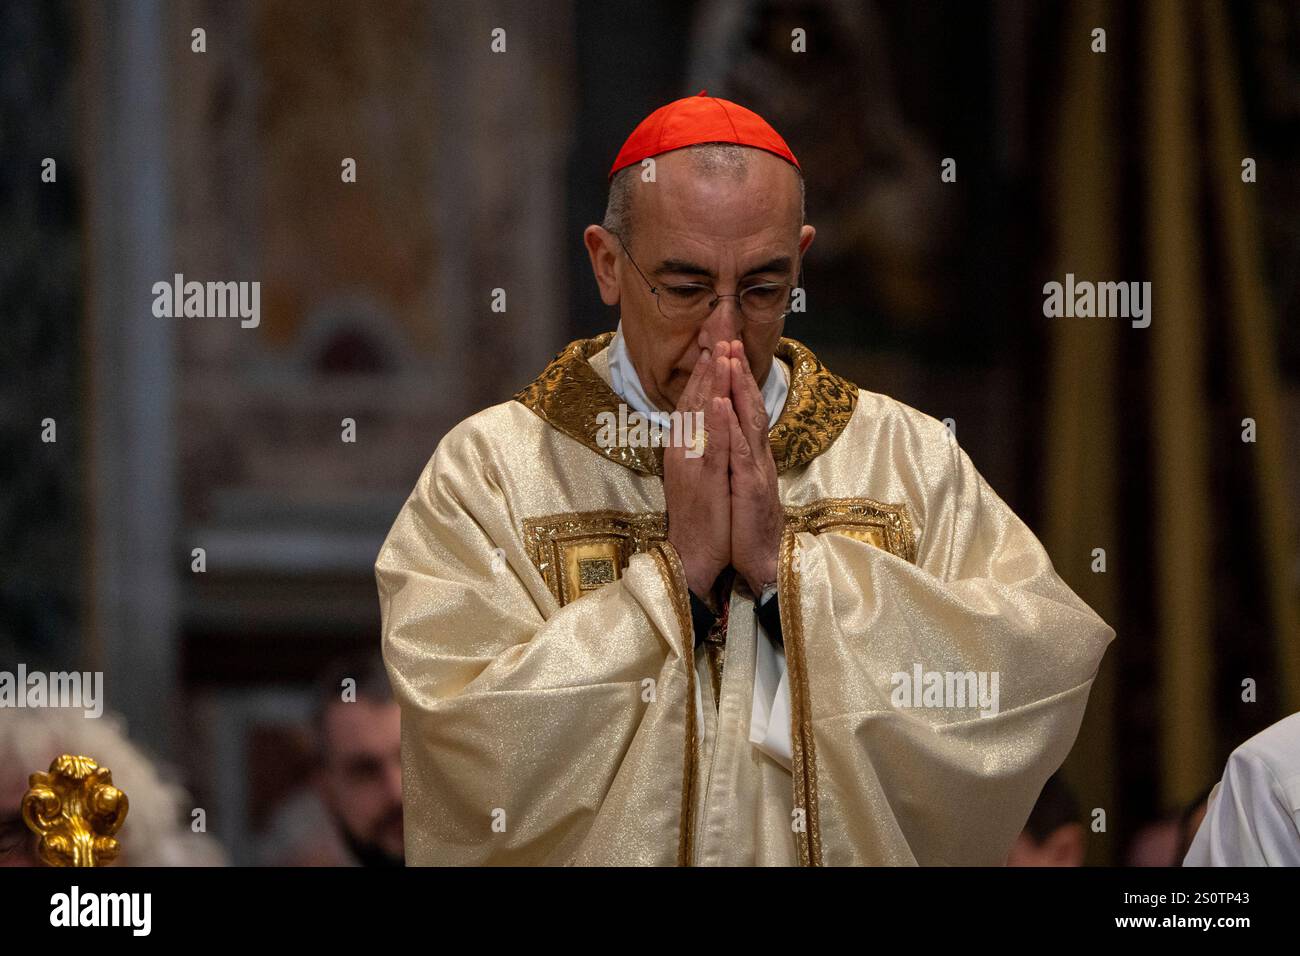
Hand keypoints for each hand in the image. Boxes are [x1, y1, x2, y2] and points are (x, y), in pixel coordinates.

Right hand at [664, 341, 732, 598]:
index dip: (704, 370)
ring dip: (709, 382)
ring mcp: (689, 462)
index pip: (692, 399)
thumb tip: (706, 420)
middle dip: (708, 364)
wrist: (693, 555)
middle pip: (694, 398)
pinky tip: (717, 398)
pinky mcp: (701, 480)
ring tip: (719, 352)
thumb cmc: (700, 516)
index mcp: (683, 446)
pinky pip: (708, 444)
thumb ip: (701, 444)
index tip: (715, 342)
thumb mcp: (698, 473)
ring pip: (699, 415)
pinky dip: (713, 420)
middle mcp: (682, 449)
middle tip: (718, 331)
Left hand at [725, 341, 781, 595]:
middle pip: (747, 406)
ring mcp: (756, 470)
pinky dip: (733, 427)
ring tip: (730, 359)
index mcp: (747, 453)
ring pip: (747, 421)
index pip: (739, 408)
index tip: (723, 347)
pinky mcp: (752, 488)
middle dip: (738, 371)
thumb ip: (734, 454)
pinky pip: (741, 452)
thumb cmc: (745, 523)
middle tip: (729, 338)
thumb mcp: (737, 482)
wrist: (759, 561)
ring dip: (738, 388)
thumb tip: (724, 429)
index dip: (733, 378)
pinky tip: (725, 407)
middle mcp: (755, 455)